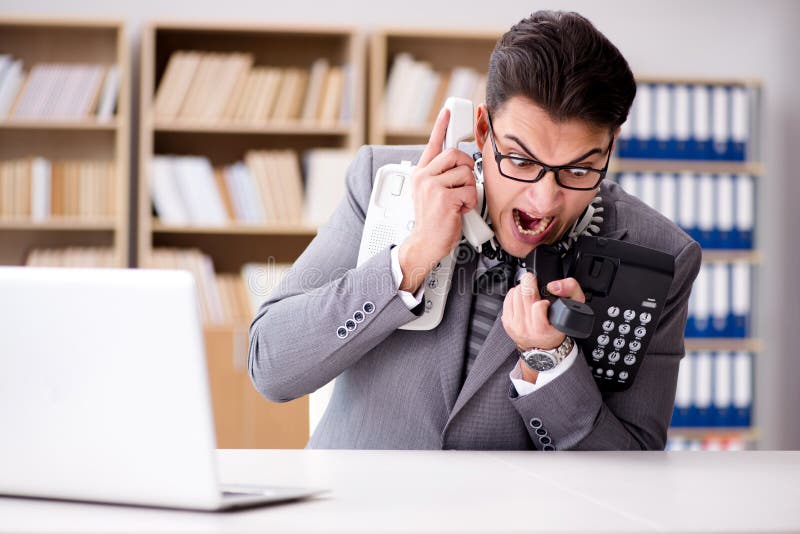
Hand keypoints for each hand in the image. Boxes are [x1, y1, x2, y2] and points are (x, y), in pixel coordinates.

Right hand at [397, 107, 476, 292]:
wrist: (425, 244)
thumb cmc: (433, 222)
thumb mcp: (431, 194)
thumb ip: (441, 177)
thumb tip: (460, 165)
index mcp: (420, 174)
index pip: (432, 144)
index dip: (441, 126)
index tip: (447, 111)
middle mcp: (423, 177)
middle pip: (455, 154)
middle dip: (466, 168)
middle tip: (464, 184)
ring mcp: (432, 186)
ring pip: (465, 174)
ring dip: (469, 191)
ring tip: (458, 203)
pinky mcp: (444, 198)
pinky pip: (469, 191)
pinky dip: (470, 203)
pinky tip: (459, 211)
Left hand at [502, 272, 585, 350]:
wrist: (544, 346)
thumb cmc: (558, 326)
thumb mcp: (574, 308)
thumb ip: (570, 290)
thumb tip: (553, 286)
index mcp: (542, 329)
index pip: (538, 305)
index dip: (543, 298)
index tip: (545, 299)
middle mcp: (526, 329)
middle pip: (523, 294)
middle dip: (529, 284)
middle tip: (533, 282)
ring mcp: (515, 326)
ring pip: (515, 294)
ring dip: (522, 289)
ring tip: (529, 292)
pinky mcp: (507, 322)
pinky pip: (507, 299)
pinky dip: (514, 294)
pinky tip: (521, 298)